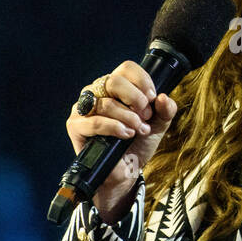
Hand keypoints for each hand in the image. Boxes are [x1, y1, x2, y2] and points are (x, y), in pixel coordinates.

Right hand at [65, 60, 178, 222]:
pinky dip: (114, 127)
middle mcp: (97, 92)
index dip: (142, 81)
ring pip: (106, 103)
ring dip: (128, 117)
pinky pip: (94, 121)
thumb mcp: (158, 125)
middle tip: (145, 116)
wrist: (126, 172)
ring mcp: (83, 108)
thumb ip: (166, 110)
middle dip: (135, 99)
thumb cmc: (138, 144)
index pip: (126, 68)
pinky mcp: (75, 126)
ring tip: (138, 130)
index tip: (153, 99)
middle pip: (114, 80)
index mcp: (116, 86)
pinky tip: (126, 134)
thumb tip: (163, 97)